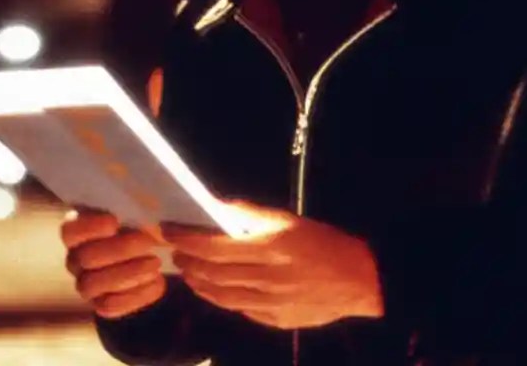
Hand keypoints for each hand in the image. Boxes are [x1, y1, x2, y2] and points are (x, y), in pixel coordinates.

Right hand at [61, 209, 165, 318]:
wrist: (148, 255)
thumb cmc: (137, 225)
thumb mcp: (135, 212)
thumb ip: (131, 207)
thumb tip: (145, 200)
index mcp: (77, 231)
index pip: (70, 231)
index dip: (88, 227)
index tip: (114, 221)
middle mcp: (75, 259)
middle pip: (86, 258)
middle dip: (119, 249)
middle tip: (147, 240)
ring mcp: (85, 284)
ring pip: (92, 285)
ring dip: (128, 273)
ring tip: (155, 262)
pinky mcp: (101, 304)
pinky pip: (109, 306)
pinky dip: (136, 295)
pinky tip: (157, 281)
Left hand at [163, 201, 383, 329]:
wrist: (358, 280)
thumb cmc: (322, 243)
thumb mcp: (288, 220)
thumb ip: (250, 215)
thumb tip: (216, 207)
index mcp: (270, 248)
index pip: (213, 245)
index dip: (186, 239)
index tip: (169, 230)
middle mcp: (267, 278)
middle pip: (212, 273)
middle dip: (188, 262)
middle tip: (176, 252)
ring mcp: (270, 303)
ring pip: (220, 296)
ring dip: (197, 283)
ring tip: (189, 271)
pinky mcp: (274, 320)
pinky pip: (237, 309)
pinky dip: (219, 297)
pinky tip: (212, 288)